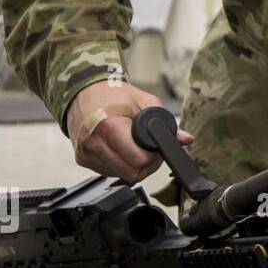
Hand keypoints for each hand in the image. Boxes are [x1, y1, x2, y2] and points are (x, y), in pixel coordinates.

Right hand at [66, 81, 192, 183]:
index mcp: (110, 128)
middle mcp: (94, 144)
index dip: (153, 156)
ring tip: (134, 147)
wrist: (82, 92)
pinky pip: (109, 172)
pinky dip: (120, 164)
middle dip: (146, 164)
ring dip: (133, 166)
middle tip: (149, 150)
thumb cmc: (113, 94)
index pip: (139, 160)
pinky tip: (121, 149)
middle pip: (132, 173)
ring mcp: (87, 154)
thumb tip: (185, 139)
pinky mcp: (82, 160)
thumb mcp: (143, 100)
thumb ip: (166, 121)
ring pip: (121, 176)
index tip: (156, 148)